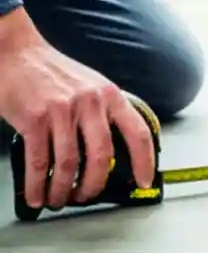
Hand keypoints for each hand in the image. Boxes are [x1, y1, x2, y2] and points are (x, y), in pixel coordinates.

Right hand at [0, 8, 154, 209]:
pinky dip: (38, 184)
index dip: (145, 162)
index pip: (138, 133)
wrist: (16, 53)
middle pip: (101, 156)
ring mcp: (61, 111)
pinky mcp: (34, 119)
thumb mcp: (92, 86)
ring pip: (69, 164)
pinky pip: (39, 162)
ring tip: (60, 199)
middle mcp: (90, 103)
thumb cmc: (53, 72)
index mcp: (110, 95)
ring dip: (63, 189)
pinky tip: (37, 194)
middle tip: (87, 196)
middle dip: (95, 184)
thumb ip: (106, 113)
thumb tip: (115, 152)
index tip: (144, 181)